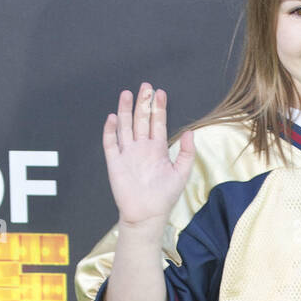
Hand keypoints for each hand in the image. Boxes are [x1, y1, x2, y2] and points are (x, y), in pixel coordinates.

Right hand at [102, 84, 195, 228]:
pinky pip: (110, 143)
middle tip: (145, 86)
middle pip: (141, 119)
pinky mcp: (115, 162)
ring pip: (125, 126)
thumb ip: (187, 152)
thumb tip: (190, 131)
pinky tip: (113, 117)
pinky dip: (110, 130)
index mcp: (157, 149)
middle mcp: (141, 148)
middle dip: (143, 103)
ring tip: (127, 94)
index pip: (157, 122)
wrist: (147, 215)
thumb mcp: (181, 173)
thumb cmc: (164, 197)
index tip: (160, 92)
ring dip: (125, 110)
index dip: (159, 107)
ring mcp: (127, 154)